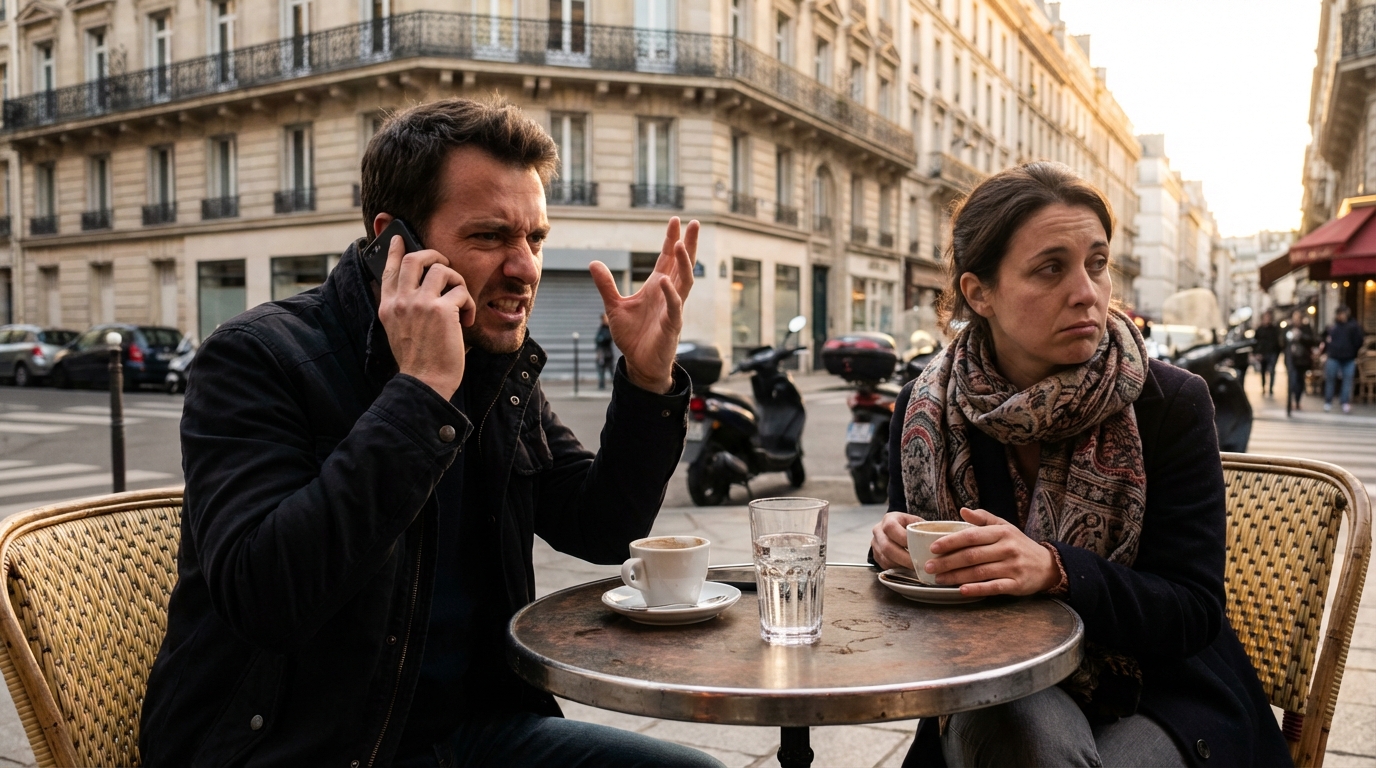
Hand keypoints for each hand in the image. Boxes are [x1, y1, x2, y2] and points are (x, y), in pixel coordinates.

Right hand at [377, 235, 476, 400]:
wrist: (425, 383)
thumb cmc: (420, 361)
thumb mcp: (400, 330)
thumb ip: (404, 308)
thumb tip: (421, 287)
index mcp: (388, 307)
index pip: (389, 270)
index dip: (394, 251)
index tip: (397, 238)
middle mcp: (401, 301)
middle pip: (414, 258)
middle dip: (434, 255)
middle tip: (446, 265)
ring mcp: (420, 304)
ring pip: (441, 269)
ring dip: (457, 282)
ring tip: (460, 302)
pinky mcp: (441, 310)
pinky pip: (461, 291)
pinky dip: (469, 304)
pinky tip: (466, 321)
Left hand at [590, 217, 698, 393]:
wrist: (639, 363)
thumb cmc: (632, 336)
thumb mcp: (614, 307)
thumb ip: (606, 285)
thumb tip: (593, 263)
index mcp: (657, 287)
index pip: (666, 259)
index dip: (671, 240)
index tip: (676, 221)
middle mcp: (668, 294)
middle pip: (682, 265)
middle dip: (688, 244)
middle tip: (694, 223)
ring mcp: (673, 309)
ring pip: (684, 282)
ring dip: (684, 264)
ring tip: (681, 246)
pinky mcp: (671, 325)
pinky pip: (674, 307)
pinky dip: (670, 294)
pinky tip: (664, 281)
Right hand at [870, 511, 922, 570]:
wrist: (898, 528)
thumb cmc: (910, 526)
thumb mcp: (917, 522)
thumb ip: (924, 529)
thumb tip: (940, 539)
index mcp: (889, 518)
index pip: (891, 527)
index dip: (903, 539)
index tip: (918, 547)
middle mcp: (878, 530)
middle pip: (887, 547)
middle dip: (905, 558)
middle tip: (919, 564)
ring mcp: (875, 544)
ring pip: (886, 558)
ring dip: (901, 565)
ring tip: (916, 567)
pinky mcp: (876, 555)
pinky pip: (885, 565)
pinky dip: (897, 567)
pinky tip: (907, 567)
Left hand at [925, 508, 1060, 596]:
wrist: (1048, 565)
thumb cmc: (1019, 545)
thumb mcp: (1004, 527)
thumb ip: (983, 519)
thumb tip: (962, 510)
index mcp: (1001, 532)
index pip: (971, 536)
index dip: (950, 542)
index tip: (933, 548)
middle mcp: (1007, 548)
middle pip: (971, 555)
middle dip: (947, 562)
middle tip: (929, 566)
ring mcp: (1012, 567)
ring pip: (979, 572)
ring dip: (956, 577)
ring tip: (938, 579)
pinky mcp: (1017, 584)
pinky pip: (994, 587)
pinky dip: (977, 589)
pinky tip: (961, 590)